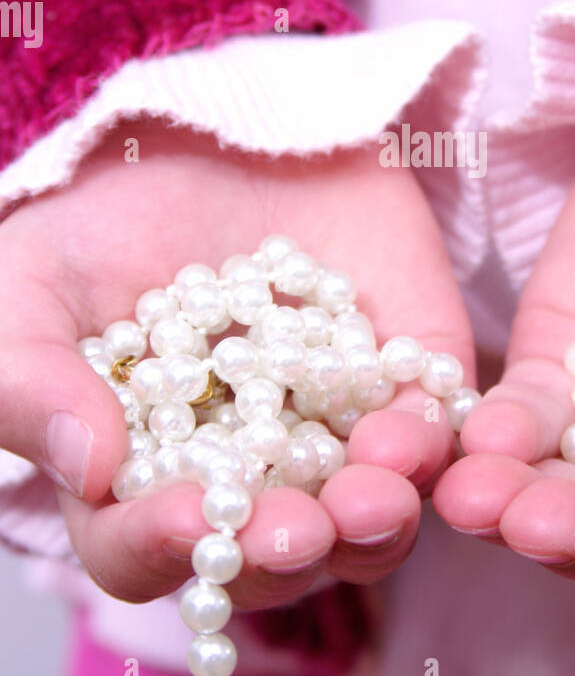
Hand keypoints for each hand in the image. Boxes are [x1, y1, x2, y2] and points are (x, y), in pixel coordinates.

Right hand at [0, 121, 471, 609]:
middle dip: (287, 550)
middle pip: (271, 554)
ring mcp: (331, 432)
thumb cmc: (100, 213)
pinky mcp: (407, 379)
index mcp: (145, 476)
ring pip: (366, 519)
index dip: (161, 548)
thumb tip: (88, 471)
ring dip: (373, 523)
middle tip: (300, 531)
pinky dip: (429, 444)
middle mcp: (246, 474)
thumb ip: (31, 380)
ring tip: (376, 497)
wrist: (209, 121)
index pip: (146, 548)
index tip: (184, 520)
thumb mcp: (32, 281)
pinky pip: (433, 433)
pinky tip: (414, 432)